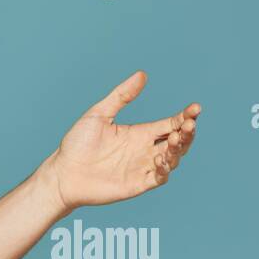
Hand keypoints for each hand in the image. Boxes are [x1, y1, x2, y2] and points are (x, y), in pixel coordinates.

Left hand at [48, 71, 199, 212]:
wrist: (63, 172)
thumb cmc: (78, 143)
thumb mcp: (99, 114)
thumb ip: (121, 96)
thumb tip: (142, 74)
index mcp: (140, 132)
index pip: (170, 123)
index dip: (185, 117)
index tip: (195, 108)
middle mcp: (145, 150)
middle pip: (177, 141)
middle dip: (187, 133)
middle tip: (188, 124)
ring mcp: (143, 168)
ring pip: (172, 159)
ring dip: (178, 149)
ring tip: (174, 138)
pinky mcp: (137, 184)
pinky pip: (159, 178)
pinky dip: (165, 169)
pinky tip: (161, 158)